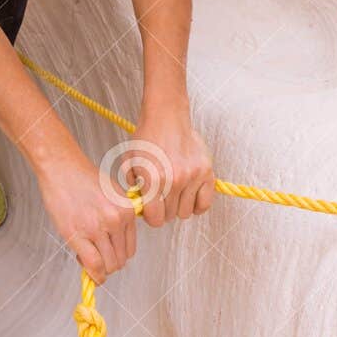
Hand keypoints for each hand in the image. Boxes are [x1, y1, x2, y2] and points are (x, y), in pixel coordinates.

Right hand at [37, 149, 138, 285]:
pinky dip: (94, 275)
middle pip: (121, 259)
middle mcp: (116, 220)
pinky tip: (90, 273)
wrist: (61, 167)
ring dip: (101, 270)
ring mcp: (97, 228)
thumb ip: (118, 217)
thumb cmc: (82, 177)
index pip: (130, 247)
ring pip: (109, 265)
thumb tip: (115, 245)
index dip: (118, 254)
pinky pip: (93, 264)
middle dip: (109, 263)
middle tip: (96, 257)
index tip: (108, 253)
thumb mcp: (112, 194)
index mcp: (127, 210)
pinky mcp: (77, 234)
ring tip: (87, 258)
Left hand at [118, 103, 214, 227]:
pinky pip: (205, 203)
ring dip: (179, 206)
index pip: (155, 219)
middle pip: (171, 216)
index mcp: (154, 179)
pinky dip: (197, 204)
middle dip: (164, 210)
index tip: (151, 209)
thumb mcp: (130, 162)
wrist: (166, 117)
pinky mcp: (206, 172)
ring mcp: (193, 176)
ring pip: (187, 212)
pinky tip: (189, 196)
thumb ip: (132, 188)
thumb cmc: (147, 139)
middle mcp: (175, 180)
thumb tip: (140, 208)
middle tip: (162, 197)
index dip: (151, 216)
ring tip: (174, 194)